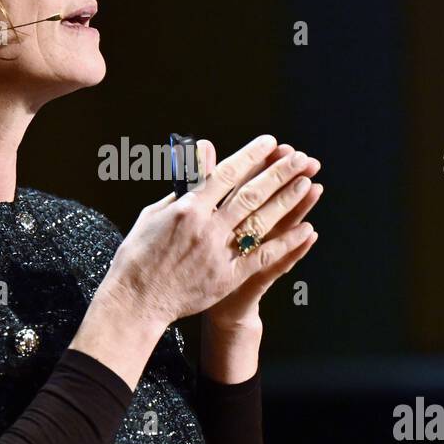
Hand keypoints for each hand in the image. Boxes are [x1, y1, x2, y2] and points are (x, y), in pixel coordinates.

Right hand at [101, 134, 318, 326]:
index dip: (251, 156)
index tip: (270, 143)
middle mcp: (206, 227)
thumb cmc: (139, 256)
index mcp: (187, 208)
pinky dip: (286, 243)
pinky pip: (263, 256)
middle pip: (250, 194)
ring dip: (286, 201)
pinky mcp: (228, 277)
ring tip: (307, 183)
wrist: (137, 299)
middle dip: (278, 173)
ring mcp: (218, 252)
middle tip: (300, 158)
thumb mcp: (154, 214)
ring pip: (260, 221)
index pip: (226, 174)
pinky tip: (306, 229)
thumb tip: (200, 161)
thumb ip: (182, 188)